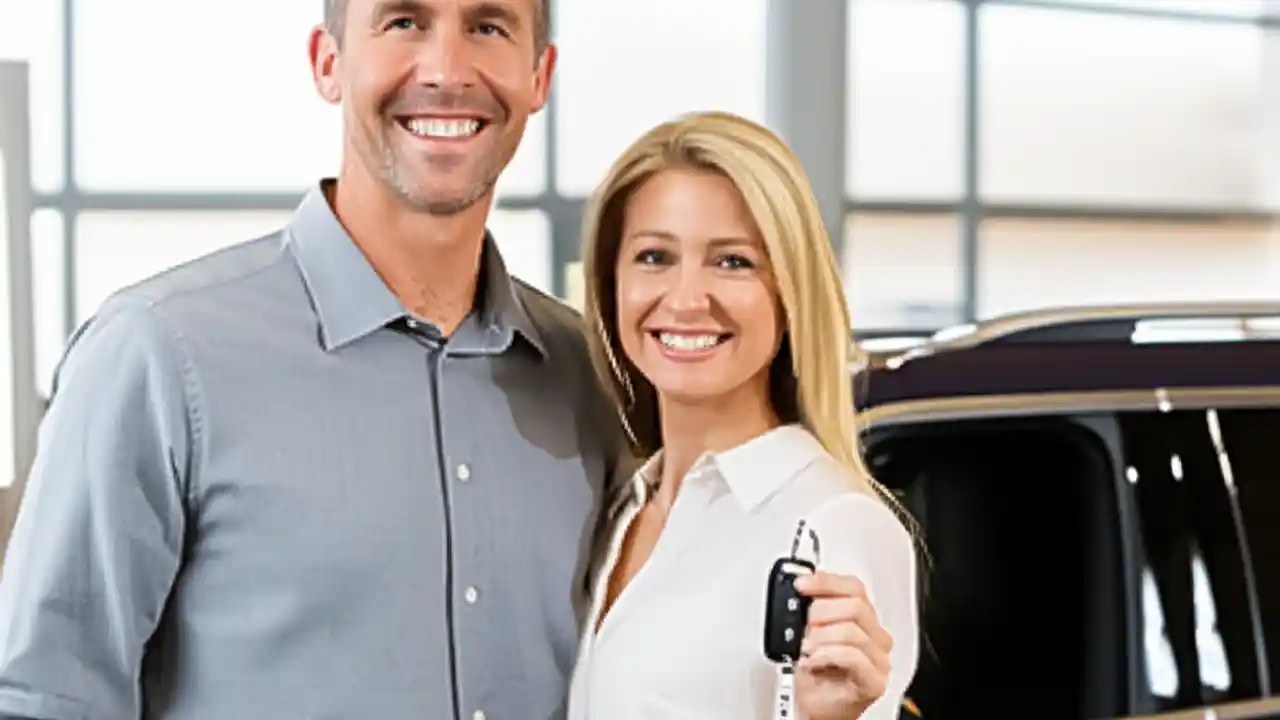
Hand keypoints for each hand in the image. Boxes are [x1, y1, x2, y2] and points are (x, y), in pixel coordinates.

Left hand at [792, 572, 892, 719]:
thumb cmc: (814, 675)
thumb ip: (813, 610)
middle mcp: (876, 637)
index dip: (827, 582)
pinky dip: (826, 655)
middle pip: (855, 605)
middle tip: (805, 629)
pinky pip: (852, 656)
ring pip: (852, 630)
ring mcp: (879, 660)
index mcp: (864, 620)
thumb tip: (803, 591)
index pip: (854, 588)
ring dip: (820, 638)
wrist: (815, 709)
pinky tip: (814, 661)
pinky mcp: (874, 682)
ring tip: (807, 649)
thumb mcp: (809, 632)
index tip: (802, 585)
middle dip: (821, 613)